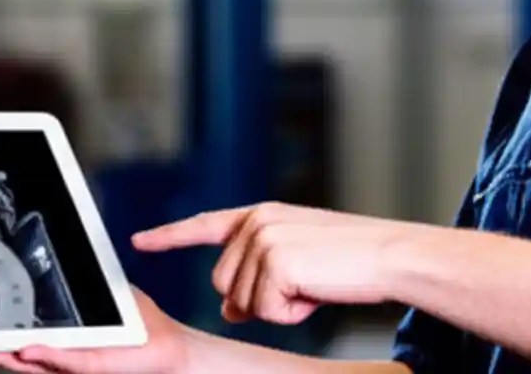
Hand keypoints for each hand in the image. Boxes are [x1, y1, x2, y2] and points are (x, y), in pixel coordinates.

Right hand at [0, 288, 187, 373]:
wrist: (172, 348)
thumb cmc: (142, 327)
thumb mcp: (108, 298)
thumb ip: (86, 287)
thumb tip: (68, 259)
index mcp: (69, 339)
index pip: (28, 338)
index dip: (2, 334)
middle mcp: (69, 354)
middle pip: (24, 355)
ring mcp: (80, 362)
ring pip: (38, 363)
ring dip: (12, 356)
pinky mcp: (96, 365)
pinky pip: (69, 361)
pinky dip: (48, 355)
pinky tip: (29, 349)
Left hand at [133, 202, 415, 325]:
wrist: (391, 255)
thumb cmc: (352, 260)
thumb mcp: (296, 264)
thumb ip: (258, 276)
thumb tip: (230, 310)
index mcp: (261, 215)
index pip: (205, 225)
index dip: (169, 235)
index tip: (139, 240)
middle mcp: (256, 222)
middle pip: (222, 284)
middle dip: (256, 299)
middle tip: (304, 287)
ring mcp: (263, 240)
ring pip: (242, 302)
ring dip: (278, 307)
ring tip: (315, 285)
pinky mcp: (274, 262)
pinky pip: (264, 312)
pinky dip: (292, 314)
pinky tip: (317, 292)